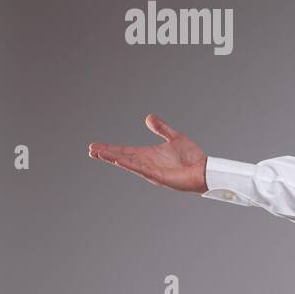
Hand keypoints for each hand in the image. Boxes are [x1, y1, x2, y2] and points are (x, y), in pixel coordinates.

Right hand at [89, 114, 208, 192]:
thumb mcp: (174, 137)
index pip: (125, 150)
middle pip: (122, 157)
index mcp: (148, 155)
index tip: (95, 147)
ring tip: (98, 154)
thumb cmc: (191, 157)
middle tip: (90, 150)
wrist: (204, 170)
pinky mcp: (158, 176)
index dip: (110, 148)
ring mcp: (151, 170)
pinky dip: (130, 165)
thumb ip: (161, 128)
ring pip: (128, 163)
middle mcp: (146, 163)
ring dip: (113, 158)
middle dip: (106, 154)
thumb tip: (148, 117)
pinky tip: (119, 160)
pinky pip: (141, 169)